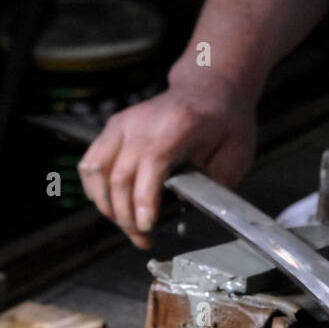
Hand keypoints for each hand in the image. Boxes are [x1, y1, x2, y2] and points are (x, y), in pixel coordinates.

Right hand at [76, 83, 256, 248]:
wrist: (208, 88)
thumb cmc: (225, 120)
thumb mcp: (237, 151)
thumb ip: (217, 182)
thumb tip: (193, 210)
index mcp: (180, 125)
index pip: (152, 163)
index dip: (144, 199)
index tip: (146, 227)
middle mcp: (144, 121)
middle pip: (120, 175)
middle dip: (127, 216)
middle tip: (143, 240)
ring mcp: (124, 122)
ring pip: (97, 171)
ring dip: (108, 206)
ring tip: (128, 226)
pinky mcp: (113, 126)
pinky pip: (91, 163)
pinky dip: (95, 189)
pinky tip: (111, 205)